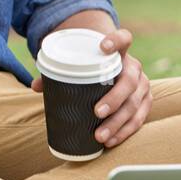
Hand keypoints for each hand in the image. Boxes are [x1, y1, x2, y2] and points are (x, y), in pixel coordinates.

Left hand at [30, 27, 151, 148]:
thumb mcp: (81, 66)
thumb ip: (59, 72)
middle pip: (129, 81)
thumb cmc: (93, 69)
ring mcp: (142, 85)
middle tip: (97, 112)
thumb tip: (35, 86)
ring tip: (100, 136)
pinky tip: (111, 141)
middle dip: (115, 98)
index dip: (116, 41)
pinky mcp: (145, 102)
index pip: (124, 38)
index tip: (102, 47)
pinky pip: (139, 119)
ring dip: (118, 122)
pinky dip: (125, 131)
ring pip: (134, 104)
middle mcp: (134, 67)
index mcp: (119, 52)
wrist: (115, 72)